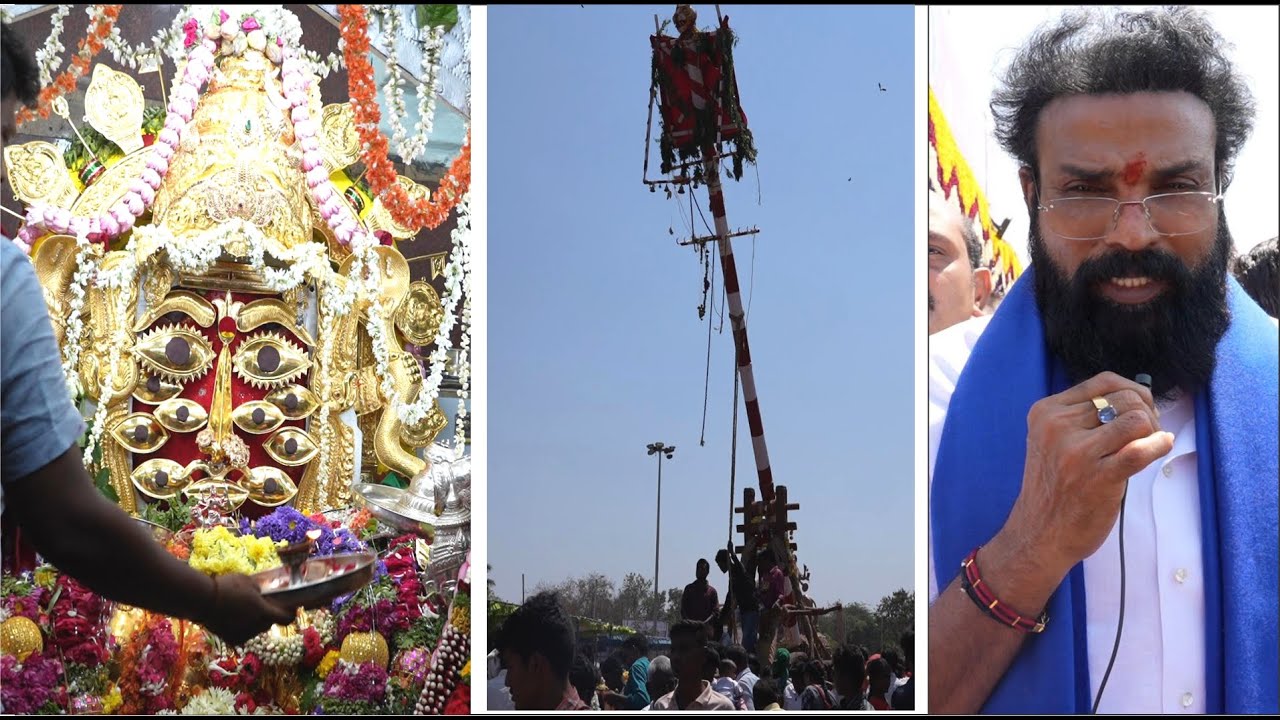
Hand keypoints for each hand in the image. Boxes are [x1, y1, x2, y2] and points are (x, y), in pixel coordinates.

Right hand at [200, 574, 298, 645]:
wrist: (202, 600)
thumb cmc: (227, 586)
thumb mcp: (249, 581)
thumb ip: (261, 590)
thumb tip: (264, 594)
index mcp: (264, 612)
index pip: (286, 619)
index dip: (290, 614)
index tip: (290, 608)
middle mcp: (257, 627)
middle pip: (270, 623)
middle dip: (268, 615)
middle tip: (260, 605)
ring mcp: (245, 635)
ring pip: (257, 629)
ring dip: (255, 621)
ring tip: (243, 610)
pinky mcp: (233, 639)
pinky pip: (244, 633)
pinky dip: (243, 627)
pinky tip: (234, 617)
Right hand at [999, 371, 1172, 581]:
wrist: (1040, 533)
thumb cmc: (1055, 488)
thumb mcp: (1053, 440)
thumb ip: (1082, 417)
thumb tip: (1137, 399)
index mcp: (1046, 413)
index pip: (1102, 382)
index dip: (1132, 391)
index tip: (1141, 409)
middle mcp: (1057, 427)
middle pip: (1123, 398)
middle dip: (1146, 411)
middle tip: (1148, 432)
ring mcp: (1076, 452)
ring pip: (1136, 418)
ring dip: (1153, 430)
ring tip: (1149, 445)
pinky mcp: (1097, 477)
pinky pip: (1140, 449)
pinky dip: (1158, 445)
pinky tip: (1160, 447)